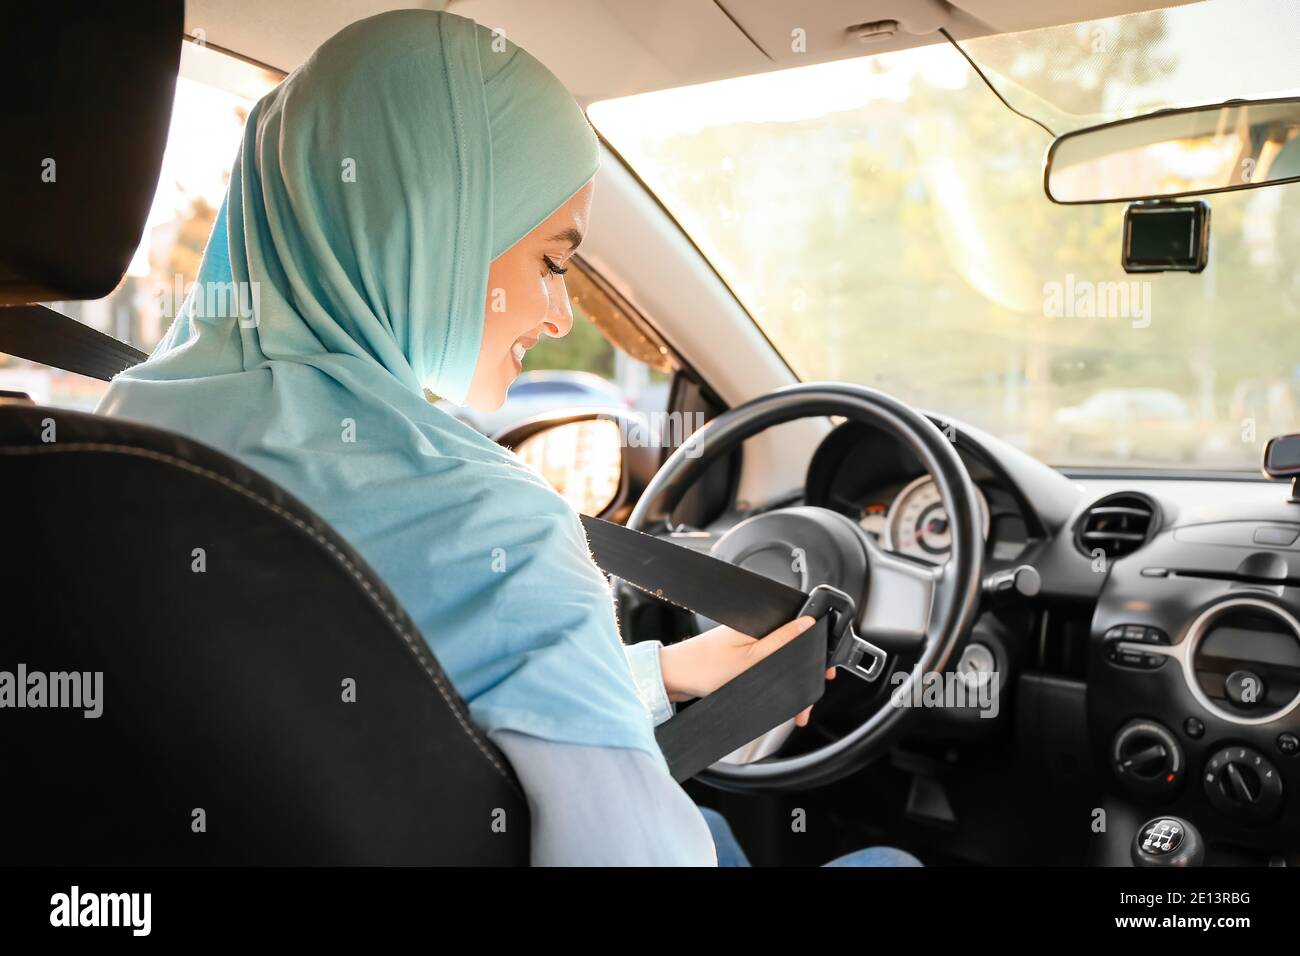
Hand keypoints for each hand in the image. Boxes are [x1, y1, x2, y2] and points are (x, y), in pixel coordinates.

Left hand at [659, 616, 835, 726]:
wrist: (673, 678)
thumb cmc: (705, 668)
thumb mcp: (752, 660)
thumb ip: (783, 642)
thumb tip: (810, 624)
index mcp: (761, 622)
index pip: (800, 628)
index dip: (815, 651)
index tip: (824, 673)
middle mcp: (755, 628)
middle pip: (792, 647)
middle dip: (802, 674)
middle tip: (805, 704)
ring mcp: (746, 640)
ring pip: (780, 659)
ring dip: (788, 680)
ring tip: (793, 709)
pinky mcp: (739, 653)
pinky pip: (765, 664)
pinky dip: (773, 680)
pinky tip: (774, 696)